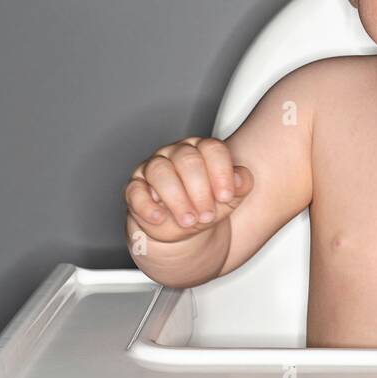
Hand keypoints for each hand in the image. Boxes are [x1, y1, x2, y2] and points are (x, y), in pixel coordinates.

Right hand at [124, 137, 253, 243]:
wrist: (184, 228)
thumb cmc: (207, 206)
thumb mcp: (230, 199)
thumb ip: (241, 185)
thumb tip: (238, 179)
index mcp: (202, 150)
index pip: (212, 148)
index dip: (221, 172)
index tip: (225, 197)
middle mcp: (177, 153)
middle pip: (187, 160)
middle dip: (200, 191)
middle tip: (207, 215)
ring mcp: (153, 168)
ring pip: (160, 171)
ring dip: (176, 199)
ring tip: (188, 220)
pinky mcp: (135, 188)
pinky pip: (135, 191)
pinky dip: (147, 205)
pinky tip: (160, 217)